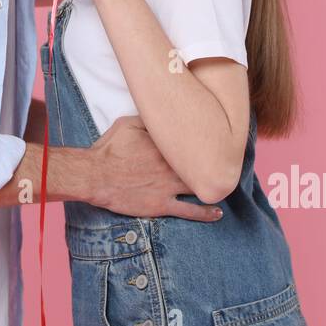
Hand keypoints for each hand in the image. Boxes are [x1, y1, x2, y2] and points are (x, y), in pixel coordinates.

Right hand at [88, 116, 222, 221]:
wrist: (95, 176)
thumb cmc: (108, 149)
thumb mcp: (127, 124)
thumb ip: (147, 119)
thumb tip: (163, 112)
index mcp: (165, 145)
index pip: (193, 141)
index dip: (206, 140)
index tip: (217, 138)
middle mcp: (171, 166)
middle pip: (202, 164)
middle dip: (216, 162)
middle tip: (231, 161)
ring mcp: (168, 187)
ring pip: (199, 186)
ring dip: (213, 185)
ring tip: (225, 184)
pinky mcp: (162, 205)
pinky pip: (189, 211)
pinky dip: (205, 212)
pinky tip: (217, 212)